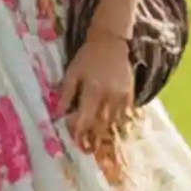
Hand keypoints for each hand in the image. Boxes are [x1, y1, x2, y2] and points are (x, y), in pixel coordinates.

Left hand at [60, 31, 132, 152]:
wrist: (110, 42)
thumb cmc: (87, 57)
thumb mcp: (72, 72)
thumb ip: (66, 93)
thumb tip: (58, 114)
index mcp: (93, 89)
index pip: (86, 117)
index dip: (80, 131)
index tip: (74, 141)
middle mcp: (110, 95)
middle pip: (102, 124)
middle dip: (93, 137)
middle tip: (87, 148)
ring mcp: (123, 95)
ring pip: (115, 122)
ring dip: (106, 133)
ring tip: (98, 143)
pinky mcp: (131, 94)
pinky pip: (126, 114)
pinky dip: (119, 123)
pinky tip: (113, 130)